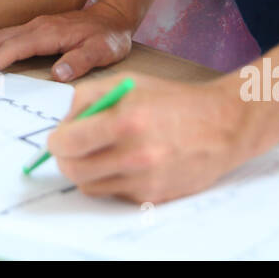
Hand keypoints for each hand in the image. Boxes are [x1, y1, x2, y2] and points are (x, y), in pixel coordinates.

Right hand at [0, 0, 134, 81]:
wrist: (115, 16)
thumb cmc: (109, 36)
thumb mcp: (103, 51)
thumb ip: (81, 61)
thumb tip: (58, 74)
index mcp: (49, 32)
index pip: (15, 47)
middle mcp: (37, 25)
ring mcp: (35, 25)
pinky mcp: (36, 28)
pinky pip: (6, 36)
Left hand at [47, 73, 250, 204]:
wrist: (222, 125)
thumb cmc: (173, 100)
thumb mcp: (128, 81)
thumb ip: (87, 97)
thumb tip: (63, 124)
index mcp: (125, 120)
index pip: (68, 143)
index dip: (56, 142)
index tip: (58, 139)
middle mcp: (135, 155)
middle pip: (73, 170)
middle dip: (66, 158)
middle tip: (72, 148)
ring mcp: (144, 180)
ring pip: (90, 185)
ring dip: (88, 170)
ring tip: (103, 151)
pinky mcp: (152, 196)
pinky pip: (114, 193)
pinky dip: (112, 179)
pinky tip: (128, 162)